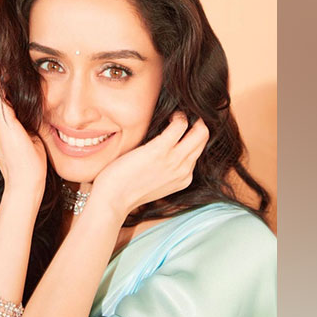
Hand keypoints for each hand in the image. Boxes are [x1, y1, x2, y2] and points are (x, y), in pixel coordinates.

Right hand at [0, 63, 46, 194]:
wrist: (25, 182)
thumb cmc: (26, 158)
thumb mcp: (20, 129)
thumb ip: (19, 112)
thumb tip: (32, 95)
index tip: (16, 66)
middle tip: (19, 63)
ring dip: (2, 68)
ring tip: (21, 65)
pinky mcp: (2, 121)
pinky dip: (7, 79)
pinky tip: (23, 76)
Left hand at [91, 112, 208, 217]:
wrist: (113, 200)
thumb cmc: (125, 189)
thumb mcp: (154, 182)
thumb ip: (164, 169)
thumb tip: (163, 153)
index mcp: (183, 178)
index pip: (197, 152)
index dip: (190, 136)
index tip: (180, 128)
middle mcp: (184, 170)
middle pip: (204, 139)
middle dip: (197, 123)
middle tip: (182, 116)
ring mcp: (174, 160)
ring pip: (200, 131)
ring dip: (189, 117)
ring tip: (174, 116)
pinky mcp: (160, 150)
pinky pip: (180, 125)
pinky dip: (177, 116)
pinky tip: (168, 116)